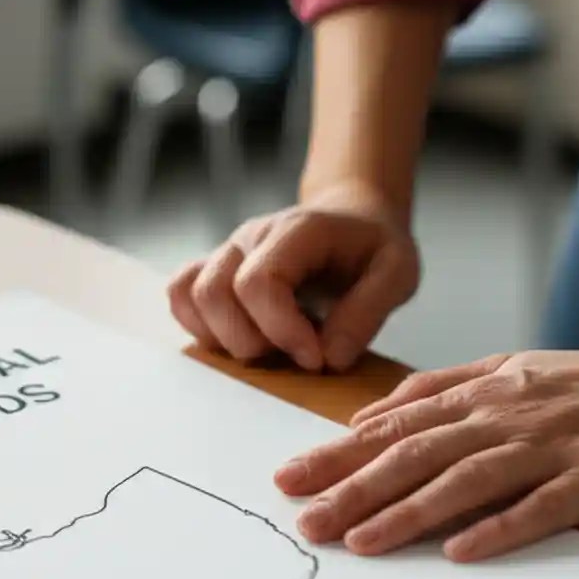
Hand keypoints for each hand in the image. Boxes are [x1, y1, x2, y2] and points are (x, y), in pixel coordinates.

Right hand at [167, 184, 418, 371]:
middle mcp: (251, 237)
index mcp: (297, 230)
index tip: (315, 358)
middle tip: (295, 354)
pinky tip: (241, 338)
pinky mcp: (214, 269)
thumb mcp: (398, 272)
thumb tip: (328, 358)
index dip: (281, 330)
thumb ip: (368, 311)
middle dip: (251, 342)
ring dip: (223, 337)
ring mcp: (227, 251)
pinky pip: (180, 296)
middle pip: (214, 292)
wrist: (354, 220)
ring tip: (268, 347)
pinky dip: (200, 327)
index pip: (259, 282)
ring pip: (189, 294)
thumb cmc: (373, 248)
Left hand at [273, 334, 578, 561]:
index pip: (392, 426)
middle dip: (353, 488)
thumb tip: (368, 415)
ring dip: (408, 511)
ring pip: (465, 479)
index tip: (288, 477)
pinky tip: (460, 549)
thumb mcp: (502, 369)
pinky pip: (540, 504)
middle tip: (307, 519)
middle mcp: (501, 416)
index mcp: (478, 393)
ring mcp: (546, 446)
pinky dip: (499, 526)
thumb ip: (435, 389)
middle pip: (415, 453)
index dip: (337, 453)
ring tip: (360, 540)